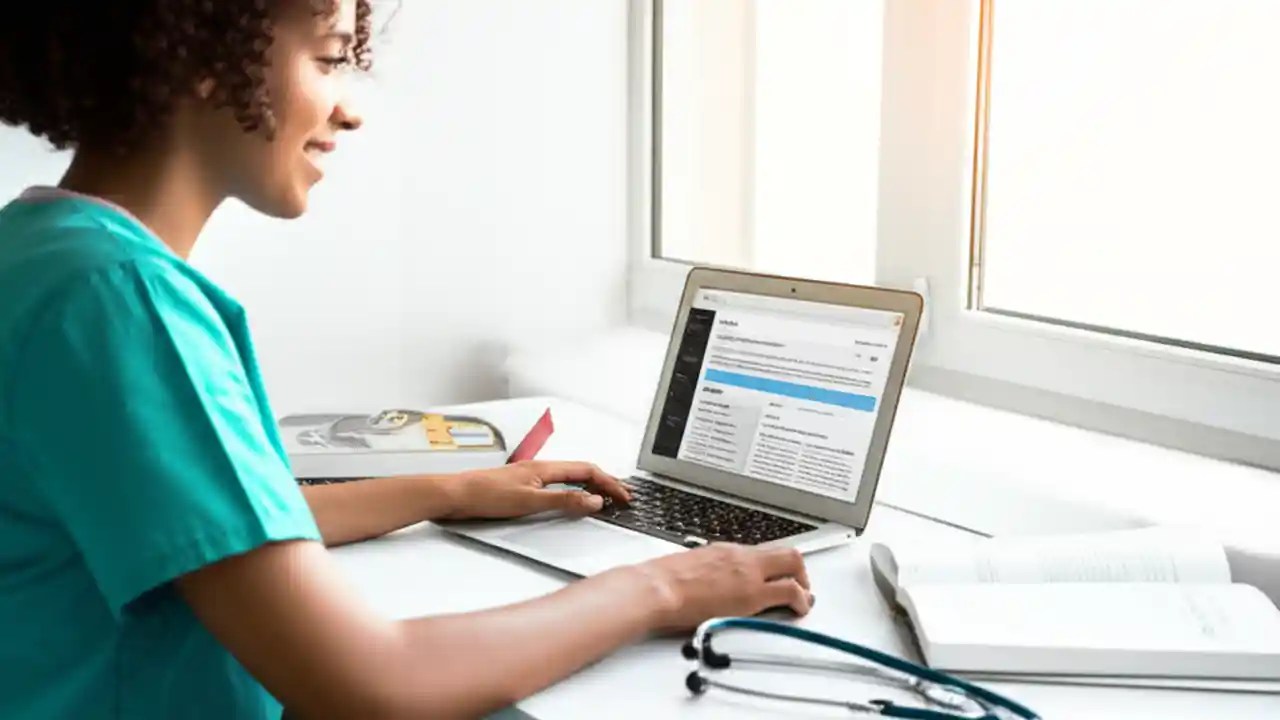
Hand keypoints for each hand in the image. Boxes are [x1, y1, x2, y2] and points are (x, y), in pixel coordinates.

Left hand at [442, 461, 631, 519]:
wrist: (455, 495)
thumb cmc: (485, 495)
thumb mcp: (530, 501)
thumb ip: (564, 501)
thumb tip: (594, 500)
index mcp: (546, 468)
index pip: (587, 471)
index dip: (609, 483)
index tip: (624, 495)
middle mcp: (540, 468)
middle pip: (581, 471)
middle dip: (605, 482)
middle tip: (622, 495)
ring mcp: (531, 476)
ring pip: (570, 477)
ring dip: (590, 485)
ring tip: (605, 496)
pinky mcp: (522, 486)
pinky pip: (557, 484)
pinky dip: (573, 490)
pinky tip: (572, 499)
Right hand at [634, 544, 812, 631]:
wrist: (658, 588)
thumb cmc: (664, 581)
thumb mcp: (692, 567)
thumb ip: (710, 572)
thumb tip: (713, 582)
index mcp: (726, 551)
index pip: (763, 551)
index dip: (778, 563)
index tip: (781, 574)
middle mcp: (741, 557)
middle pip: (786, 552)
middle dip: (799, 570)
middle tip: (801, 585)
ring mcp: (749, 574)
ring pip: (793, 566)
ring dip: (803, 584)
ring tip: (803, 600)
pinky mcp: (752, 595)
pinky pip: (789, 592)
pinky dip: (800, 601)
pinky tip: (798, 610)